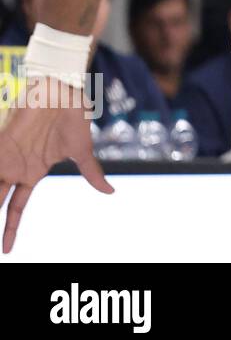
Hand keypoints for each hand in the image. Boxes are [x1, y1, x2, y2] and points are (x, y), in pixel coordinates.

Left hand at [0, 78, 113, 253]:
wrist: (63, 89)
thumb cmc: (73, 116)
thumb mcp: (82, 150)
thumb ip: (91, 173)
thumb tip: (111, 192)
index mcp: (34, 173)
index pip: (17, 208)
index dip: (10, 229)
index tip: (7, 250)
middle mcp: (16, 168)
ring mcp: (6, 156)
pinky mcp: (0, 144)